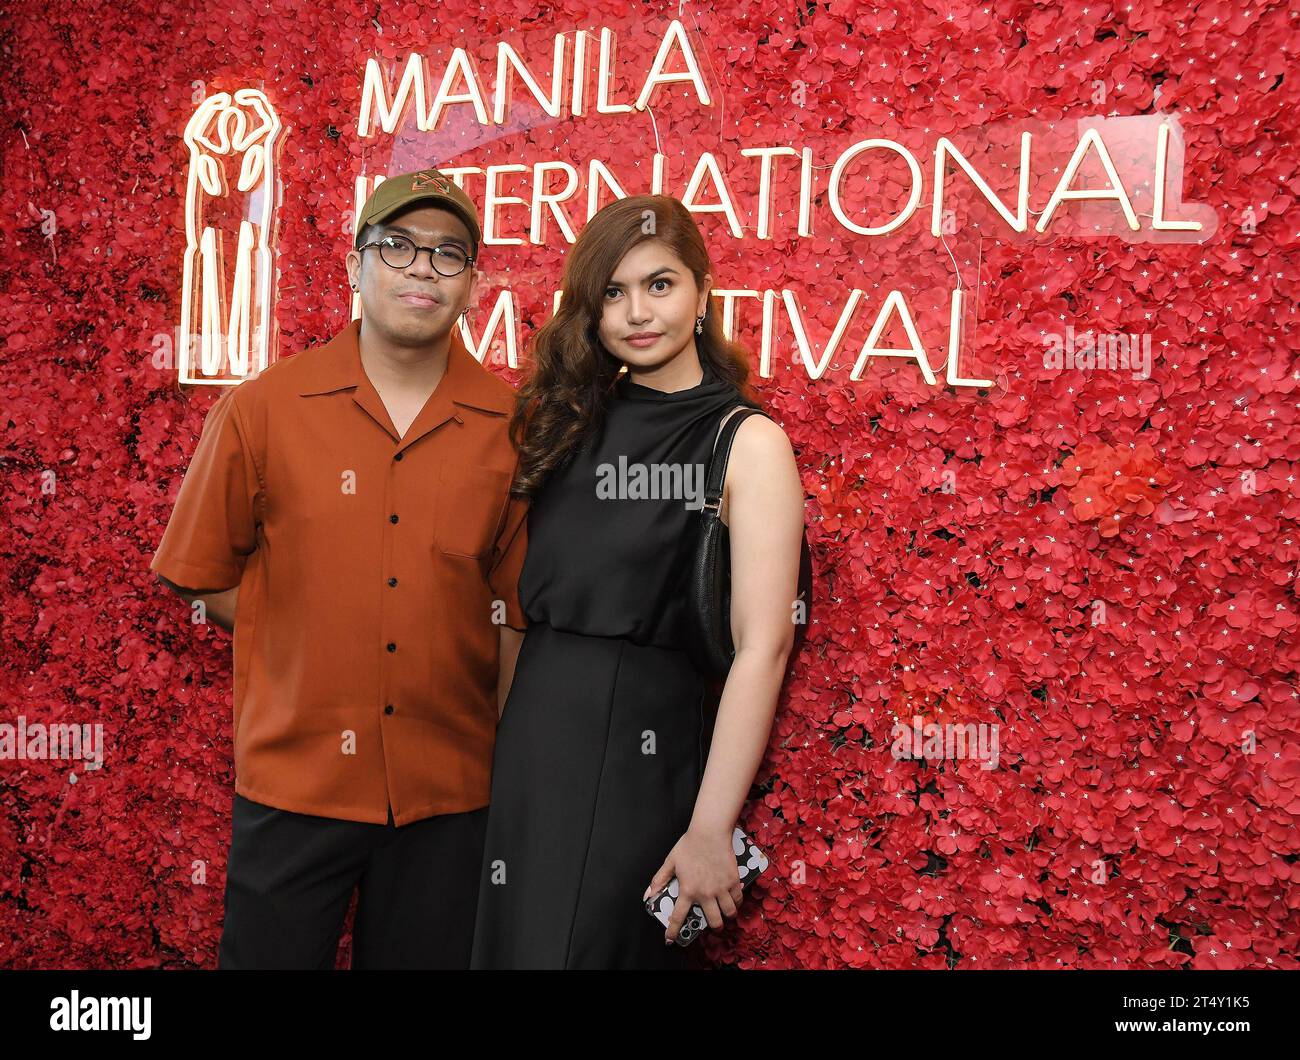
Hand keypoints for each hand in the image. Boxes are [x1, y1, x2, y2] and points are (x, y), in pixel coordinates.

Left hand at [643, 828, 743, 943]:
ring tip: (725, 913)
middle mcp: (705, 893)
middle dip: (714, 927)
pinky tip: (733, 900)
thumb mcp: (671, 861)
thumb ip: (659, 879)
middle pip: (713, 922)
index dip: (673, 932)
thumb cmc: (689, 845)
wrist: (710, 832)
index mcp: (687, 890)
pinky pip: (738, 900)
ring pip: (728, 913)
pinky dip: (736, 902)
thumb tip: (648, 895)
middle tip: (713, 924)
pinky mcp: (733, 881)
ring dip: (727, 916)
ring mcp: (721, 888)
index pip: (678, 917)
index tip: (670, 940)